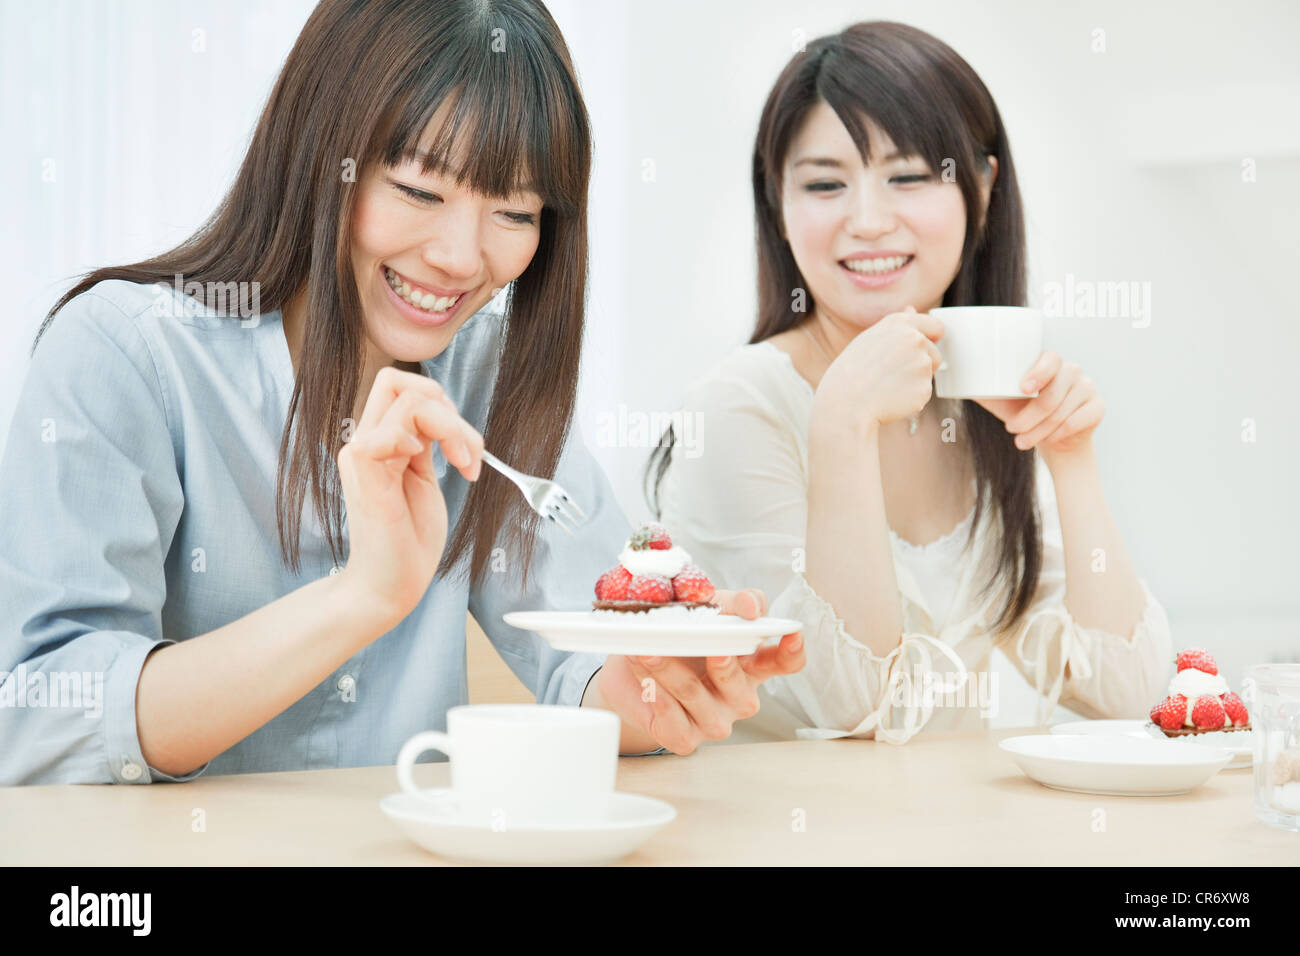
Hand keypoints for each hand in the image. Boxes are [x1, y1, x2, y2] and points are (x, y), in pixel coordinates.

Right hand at [336, 366, 483, 624]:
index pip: (402, 387)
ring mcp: (362, 456)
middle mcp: (368, 442)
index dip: (441, 404)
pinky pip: (381, 434)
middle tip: (466, 450)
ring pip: (406, 400)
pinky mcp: (363, 476)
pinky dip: (411, 438)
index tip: (465, 447)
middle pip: (397, 380)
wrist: (389, 585)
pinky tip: (427, 462)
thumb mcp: (425, 479)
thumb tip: (447, 417)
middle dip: (446, 407)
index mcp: (384, 441)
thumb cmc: (408, 540)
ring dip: (451, 428)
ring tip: (465, 465)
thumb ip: (428, 445)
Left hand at [595, 589, 804, 754]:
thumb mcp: (707, 610)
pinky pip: (672, 719)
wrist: (633, 664)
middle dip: (725, 667)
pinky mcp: (684, 738)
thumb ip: (733, 603)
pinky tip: (643, 675)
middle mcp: (738, 697)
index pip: (784, 663)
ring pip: (695, 697)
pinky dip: (655, 694)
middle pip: (740, 687)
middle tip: (714, 651)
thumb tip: (753, 606)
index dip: (792, 651)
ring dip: (670, 671)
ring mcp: (713, 721)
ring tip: (648, 650)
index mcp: (752, 665)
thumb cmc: (681, 637)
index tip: (793, 634)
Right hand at [812, 306, 943, 432]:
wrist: (846, 403)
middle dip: (921, 365)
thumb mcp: (870, 338)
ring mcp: (922, 364)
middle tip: (891, 374)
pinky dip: (910, 399)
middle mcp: (916, 340)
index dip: (931, 339)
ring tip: (887, 385)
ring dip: (914, 382)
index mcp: (901, 323)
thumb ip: (896, 325)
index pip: (935, 326)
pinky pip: (923, 394)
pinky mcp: (924, 389)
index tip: (920, 351)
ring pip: (928, 375)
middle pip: (936, 354)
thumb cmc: (852, 371)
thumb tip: (911, 309)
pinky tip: (890, 398)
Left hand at [973, 351, 1103, 460]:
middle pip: (1054, 393)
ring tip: (1022, 441)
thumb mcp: (1000, 401)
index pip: (1051, 359)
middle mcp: (1073, 371)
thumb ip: (980, 387)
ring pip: (1063, 412)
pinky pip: (1078, 421)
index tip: (1023, 388)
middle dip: (1029, 417)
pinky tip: (1048, 440)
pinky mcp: (1098, 407)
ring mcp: (1088, 388)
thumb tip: (950, 376)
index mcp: (1050, 363)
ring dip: (1039, 431)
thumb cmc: (1021, 413)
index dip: (1039, 372)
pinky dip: (1059, 434)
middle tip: (1012, 430)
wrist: (1052, 438)